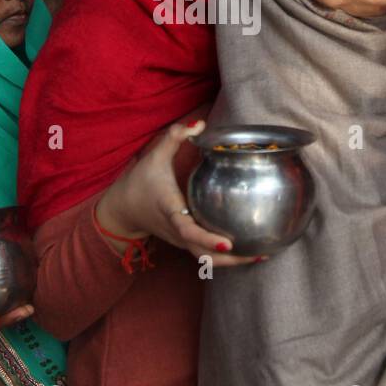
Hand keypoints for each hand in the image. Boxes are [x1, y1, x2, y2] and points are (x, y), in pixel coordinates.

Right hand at [100, 120, 261, 267]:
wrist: (123, 210)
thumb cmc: (141, 182)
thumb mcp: (155, 156)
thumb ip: (175, 137)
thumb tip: (200, 124)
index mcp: (170, 211)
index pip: (188, 230)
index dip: (207, 238)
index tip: (228, 243)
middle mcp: (177, 231)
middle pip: (204, 254)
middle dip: (231, 259)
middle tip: (260, 254)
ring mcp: (181, 241)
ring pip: (207, 259)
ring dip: (233, 262)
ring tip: (262, 255)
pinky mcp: (185, 244)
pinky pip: (206, 255)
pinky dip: (226, 257)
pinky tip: (249, 250)